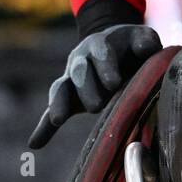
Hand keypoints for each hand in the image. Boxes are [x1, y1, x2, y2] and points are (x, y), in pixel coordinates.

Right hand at [29, 24, 161, 148]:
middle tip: (96, 106)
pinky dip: (44, 127)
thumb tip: (144, 49)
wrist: (113, 46)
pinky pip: (52, 111)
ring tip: (58, 120)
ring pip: (60, 89)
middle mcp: (80, 60)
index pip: (100, 53)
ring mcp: (71, 79)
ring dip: (59, 104)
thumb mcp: (142, 38)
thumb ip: (145, 41)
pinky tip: (35, 143)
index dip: (106, 67)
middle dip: (86, 89)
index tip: (114, 83)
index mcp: (99, 44)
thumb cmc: (132, 46)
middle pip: (79, 72)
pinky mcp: (68, 99)